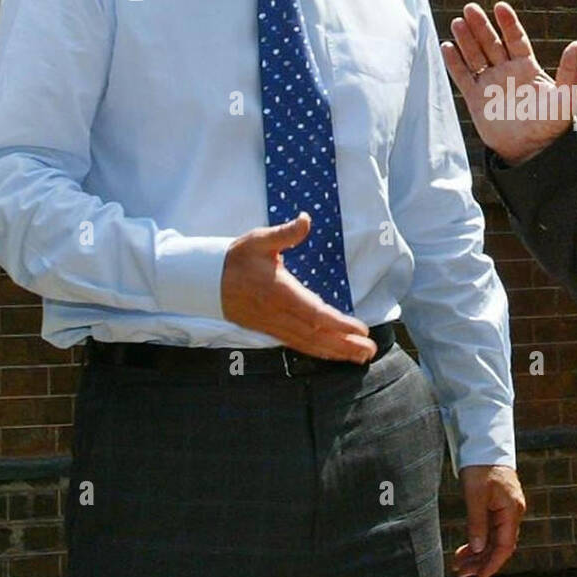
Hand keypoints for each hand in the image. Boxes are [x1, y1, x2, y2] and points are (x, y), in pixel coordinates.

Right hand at [220, 212, 377, 362]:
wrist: (206, 280)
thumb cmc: (236, 258)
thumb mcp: (258, 240)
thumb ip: (284, 233)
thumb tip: (306, 219)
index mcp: (279, 292)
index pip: (314, 313)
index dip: (338, 324)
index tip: (361, 328)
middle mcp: (277, 313)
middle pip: (316, 335)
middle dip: (344, 344)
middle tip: (369, 351)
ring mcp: (273, 325)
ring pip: (308, 344)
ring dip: (336, 352)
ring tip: (360, 357)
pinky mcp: (270, 331)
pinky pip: (298, 345)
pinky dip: (319, 352)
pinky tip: (335, 355)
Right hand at [441, 1, 576, 165]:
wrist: (532, 152)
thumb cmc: (552, 125)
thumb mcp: (566, 97)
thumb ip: (571, 71)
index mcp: (528, 68)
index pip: (516, 39)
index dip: (508, 23)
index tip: (500, 6)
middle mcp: (507, 72)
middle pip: (491, 43)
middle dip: (481, 26)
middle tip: (470, 7)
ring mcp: (490, 84)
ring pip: (475, 56)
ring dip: (466, 40)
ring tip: (457, 22)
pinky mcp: (476, 99)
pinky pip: (463, 77)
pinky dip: (454, 63)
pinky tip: (446, 47)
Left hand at [452, 464, 525, 576]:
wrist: (484, 445)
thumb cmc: (480, 467)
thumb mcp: (475, 495)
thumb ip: (477, 523)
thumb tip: (478, 549)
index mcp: (512, 510)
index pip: (505, 546)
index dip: (492, 564)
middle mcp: (512, 512)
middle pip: (499, 545)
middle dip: (481, 562)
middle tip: (460, 573)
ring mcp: (506, 510)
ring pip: (493, 539)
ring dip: (478, 553)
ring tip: (459, 564)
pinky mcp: (497, 506)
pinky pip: (490, 530)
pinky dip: (478, 541)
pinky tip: (465, 549)